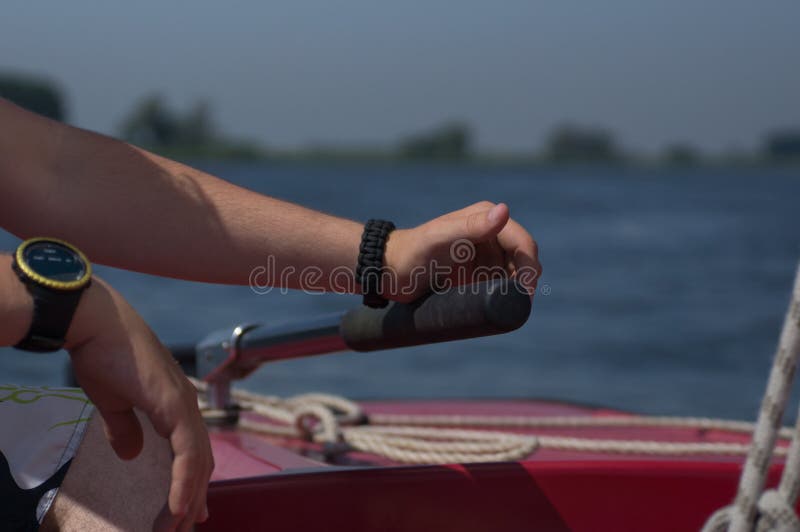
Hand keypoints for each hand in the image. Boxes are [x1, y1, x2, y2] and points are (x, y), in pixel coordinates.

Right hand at [65, 278, 211, 530]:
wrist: (95, 323)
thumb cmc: (103, 353)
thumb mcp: (113, 400)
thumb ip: (124, 426)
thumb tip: (130, 453)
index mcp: (174, 404)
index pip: (191, 449)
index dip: (192, 479)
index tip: (190, 509)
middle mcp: (186, 404)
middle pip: (200, 459)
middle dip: (194, 495)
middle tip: (186, 526)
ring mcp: (183, 403)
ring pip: (198, 460)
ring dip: (190, 496)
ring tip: (180, 526)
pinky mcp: (174, 404)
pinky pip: (187, 451)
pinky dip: (185, 480)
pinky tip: (181, 506)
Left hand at [383, 201, 540, 301]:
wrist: (389, 271)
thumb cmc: (411, 253)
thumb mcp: (439, 239)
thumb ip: (470, 226)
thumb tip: (504, 211)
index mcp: (486, 216)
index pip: (522, 242)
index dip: (529, 267)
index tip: (526, 293)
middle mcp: (490, 231)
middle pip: (523, 258)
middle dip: (526, 280)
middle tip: (518, 305)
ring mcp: (485, 253)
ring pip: (516, 273)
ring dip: (518, 289)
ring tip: (506, 307)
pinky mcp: (479, 272)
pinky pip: (503, 284)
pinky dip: (506, 295)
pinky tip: (500, 307)